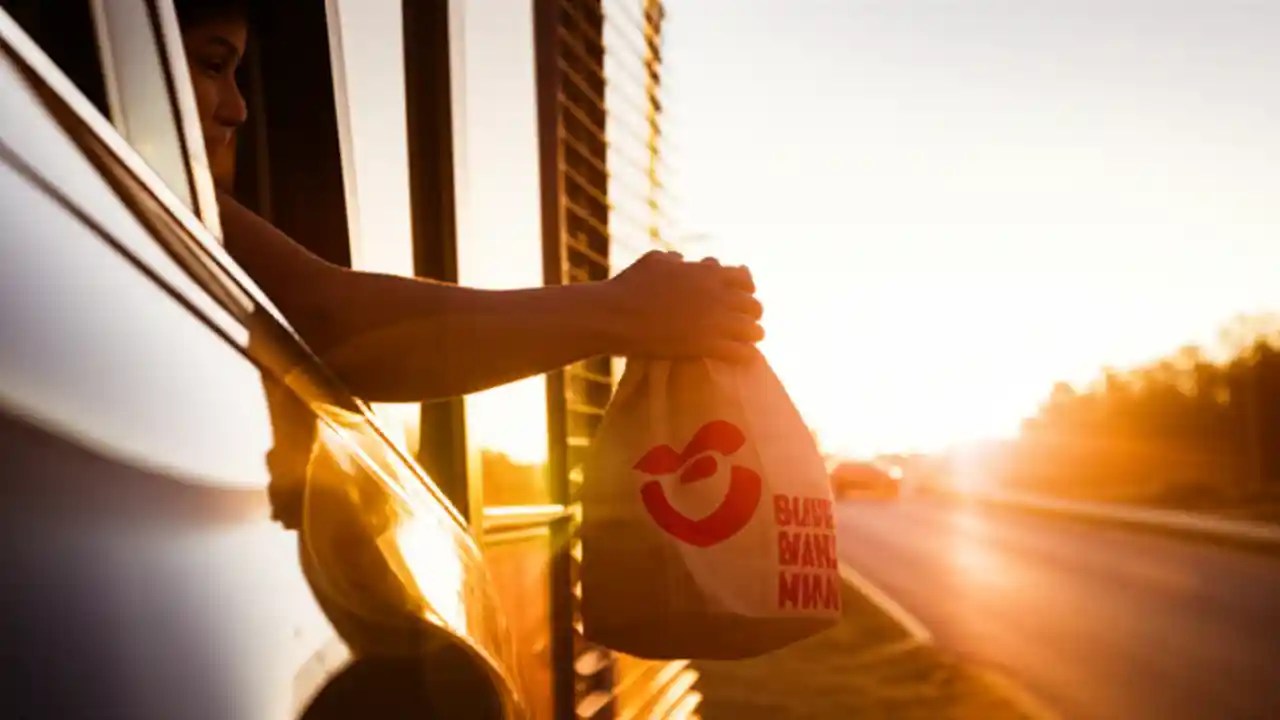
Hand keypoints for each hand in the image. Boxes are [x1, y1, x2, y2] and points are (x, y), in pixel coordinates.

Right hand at [605, 251, 763, 362]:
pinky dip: (744, 355)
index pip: (745, 279)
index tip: (740, 298)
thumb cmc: (630, 285)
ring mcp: (714, 322)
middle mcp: (717, 296)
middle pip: (754, 306)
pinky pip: (740, 352)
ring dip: (751, 335)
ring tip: (747, 341)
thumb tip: (682, 259)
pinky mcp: (706, 346)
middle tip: (746, 322)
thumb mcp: (655, 261)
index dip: (745, 289)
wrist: (615, 315)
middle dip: (751, 314)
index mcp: (708, 274)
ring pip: (753, 330)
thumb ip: (675, 259)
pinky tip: (740, 358)